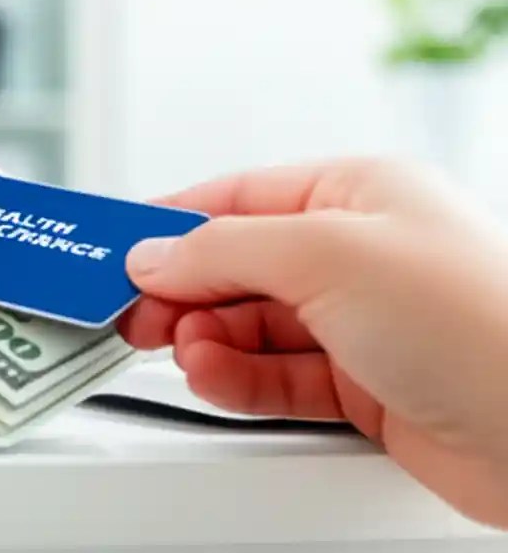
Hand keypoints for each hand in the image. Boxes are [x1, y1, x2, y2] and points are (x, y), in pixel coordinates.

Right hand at [119, 158, 507, 527]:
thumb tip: (154, 254)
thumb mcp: (327, 254)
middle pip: (237, 267)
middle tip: (131, 313)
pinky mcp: (363, 388)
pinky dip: (236, 379)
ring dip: (206, 339)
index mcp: (356, 194)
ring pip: (250, 327)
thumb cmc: (479, 321)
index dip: (171, 223)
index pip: (237, 198)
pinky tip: (213, 376)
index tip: (113, 248)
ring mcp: (361, 325)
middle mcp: (357, 256)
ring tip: (184, 349)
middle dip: (182, 289)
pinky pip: (275, 377)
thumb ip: (225, 249)